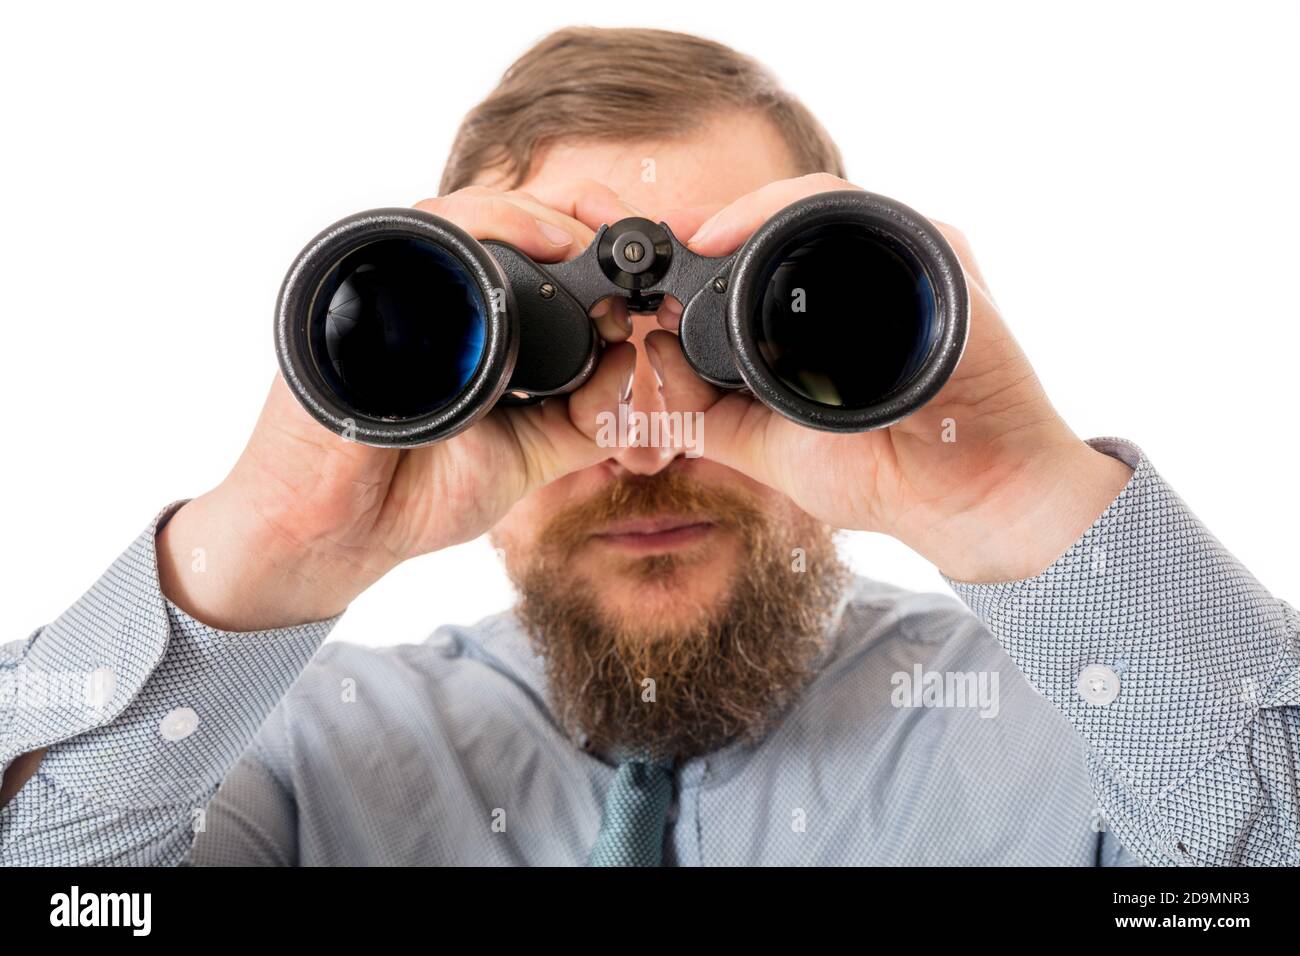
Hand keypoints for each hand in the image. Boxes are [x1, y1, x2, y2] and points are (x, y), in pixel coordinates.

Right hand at [159, 183, 642, 629]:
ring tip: (588, 245)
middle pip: (511, 224)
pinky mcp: (364, 281)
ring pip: (474, 213)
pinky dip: (489, 220)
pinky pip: (429, 226)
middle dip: (577, 222)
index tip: (645, 263)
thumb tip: (632, 358)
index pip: (536, 263)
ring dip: (542, 218)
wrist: (337, 531)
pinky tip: (540, 241)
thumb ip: (585, 418)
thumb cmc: (418, 493)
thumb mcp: (528, 456)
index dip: (592, 251)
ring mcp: (399, 285)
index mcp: (476, 329)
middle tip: (629, 244)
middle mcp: (438, 299)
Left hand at [649, 173, 1133, 582]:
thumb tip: (649, 363)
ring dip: (728, 216)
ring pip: (799, 206)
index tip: (626, 268)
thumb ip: (707, 413)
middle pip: (765, 226)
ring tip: (679, 244)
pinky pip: (846, 207)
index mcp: (820, 314)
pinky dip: (780, 212)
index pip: (745, 263)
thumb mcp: (768, 444)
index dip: (684, 256)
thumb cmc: (884, 471)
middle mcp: (859, 275)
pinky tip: (730, 238)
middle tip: (628, 240)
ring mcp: (896, 258)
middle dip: (691, 228)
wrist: (972, 500)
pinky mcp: (929, 251)